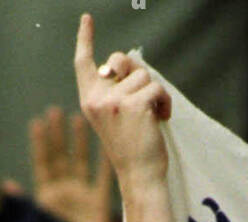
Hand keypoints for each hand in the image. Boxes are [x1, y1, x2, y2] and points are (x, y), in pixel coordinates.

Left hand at [26, 105, 112, 221]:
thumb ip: (25, 204)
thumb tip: (6, 186)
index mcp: (47, 196)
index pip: (42, 163)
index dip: (40, 144)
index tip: (37, 122)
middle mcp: (64, 192)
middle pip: (61, 157)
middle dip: (58, 135)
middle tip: (55, 111)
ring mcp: (82, 197)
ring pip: (81, 163)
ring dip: (80, 142)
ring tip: (78, 118)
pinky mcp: (99, 206)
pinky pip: (104, 180)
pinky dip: (105, 163)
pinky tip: (107, 145)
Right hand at [74, 12, 171, 193]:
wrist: (139, 176)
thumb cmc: (131, 149)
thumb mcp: (115, 116)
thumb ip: (116, 89)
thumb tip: (126, 65)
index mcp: (89, 100)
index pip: (83, 63)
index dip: (84, 38)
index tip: (87, 19)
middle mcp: (97, 99)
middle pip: (120, 61)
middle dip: (137, 71)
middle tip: (145, 95)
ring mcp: (114, 102)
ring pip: (143, 74)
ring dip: (155, 93)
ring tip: (154, 115)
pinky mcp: (134, 105)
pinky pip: (156, 87)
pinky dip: (164, 101)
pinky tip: (162, 118)